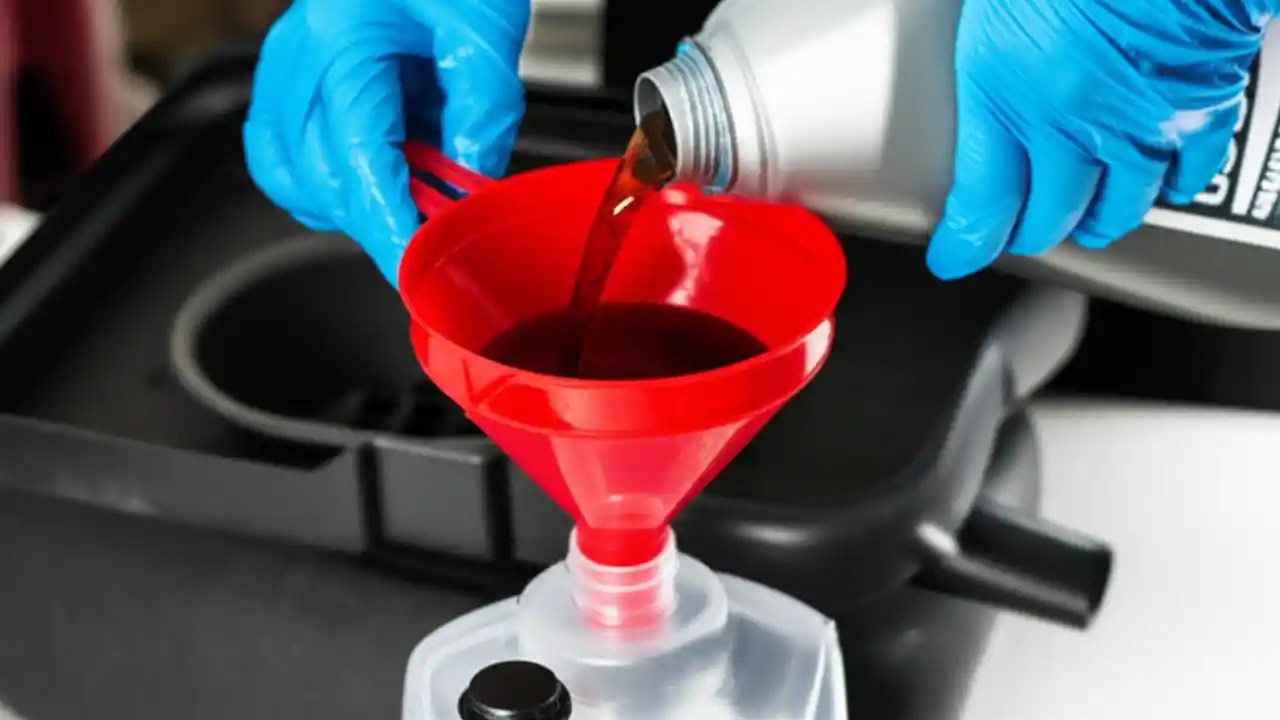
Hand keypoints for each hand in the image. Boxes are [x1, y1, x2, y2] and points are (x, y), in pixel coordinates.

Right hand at [243, 0, 530, 284]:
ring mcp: (283, 64)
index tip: (417, 270)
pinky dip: (327, 180)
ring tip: (412, 185)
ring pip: (288, 174)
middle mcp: (297, 54)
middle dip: (379, 217)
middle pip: (317, 177)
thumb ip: (482, 116)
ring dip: (351, 201)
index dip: (388, 228)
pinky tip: (377, 170)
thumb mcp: (486, 33)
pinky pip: (283, 153)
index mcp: (341, 39)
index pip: (355, 162)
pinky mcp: (289, 76)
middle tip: (440, 225)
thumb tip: (469, 191)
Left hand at [927, 0, 1272, 279]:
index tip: (955, 255)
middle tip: (1019, 233)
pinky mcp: (1201, 110)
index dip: (965, 242)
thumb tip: (987, 99)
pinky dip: (1166, 187)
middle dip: (1030, 233)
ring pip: (1116, 207)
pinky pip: (1184, 175)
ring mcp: (1141, 122)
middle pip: (1049, 215)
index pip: (982, 202)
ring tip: (1084, 218)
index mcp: (1009, 92)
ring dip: (1095, 219)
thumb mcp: (995, 16)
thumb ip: (992, 70)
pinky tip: (1156, 185)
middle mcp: (1074, 121)